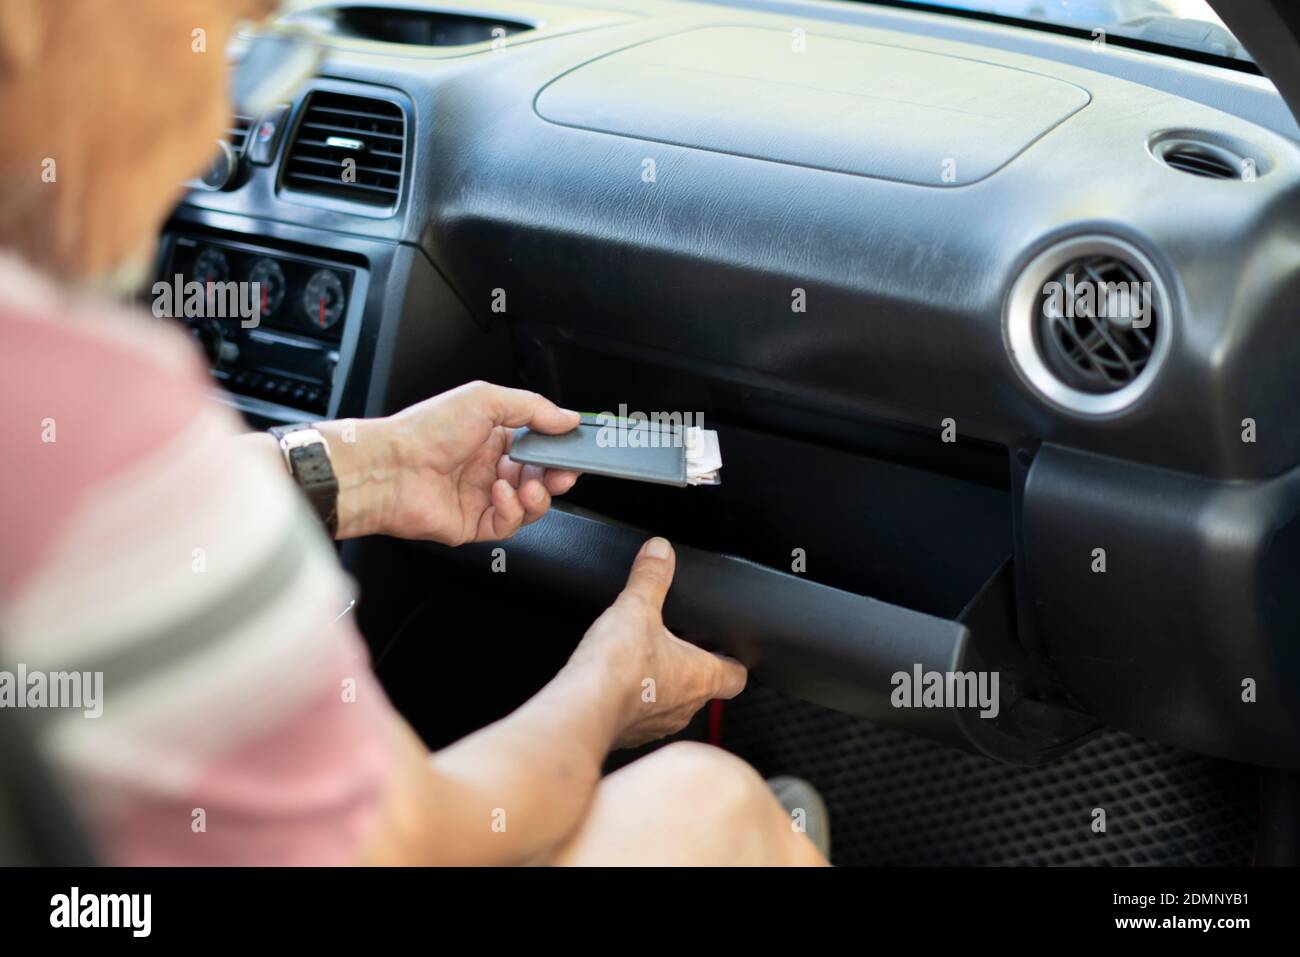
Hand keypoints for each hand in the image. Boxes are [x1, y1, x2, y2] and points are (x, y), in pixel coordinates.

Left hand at [319, 381, 580, 542]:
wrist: (389, 467)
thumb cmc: (425, 430)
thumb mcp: (484, 400)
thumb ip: (532, 407)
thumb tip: (566, 418)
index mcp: (492, 436)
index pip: (539, 445)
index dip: (558, 449)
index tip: (574, 449)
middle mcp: (488, 467)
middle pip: (540, 477)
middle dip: (557, 476)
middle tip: (564, 472)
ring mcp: (481, 497)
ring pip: (529, 505)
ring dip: (538, 496)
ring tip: (529, 485)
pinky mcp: (473, 524)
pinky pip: (508, 524)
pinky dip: (512, 510)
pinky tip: (500, 493)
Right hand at [566, 537, 747, 747]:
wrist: (581, 709)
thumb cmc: (617, 667)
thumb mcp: (637, 607)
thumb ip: (651, 577)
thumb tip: (661, 551)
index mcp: (701, 677)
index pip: (737, 676)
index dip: (733, 660)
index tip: (724, 648)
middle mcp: (686, 707)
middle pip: (704, 690)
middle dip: (692, 668)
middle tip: (678, 645)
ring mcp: (658, 725)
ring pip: (672, 705)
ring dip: (662, 686)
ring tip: (644, 661)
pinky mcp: (631, 734)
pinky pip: (641, 717)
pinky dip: (635, 702)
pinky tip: (617, 683)